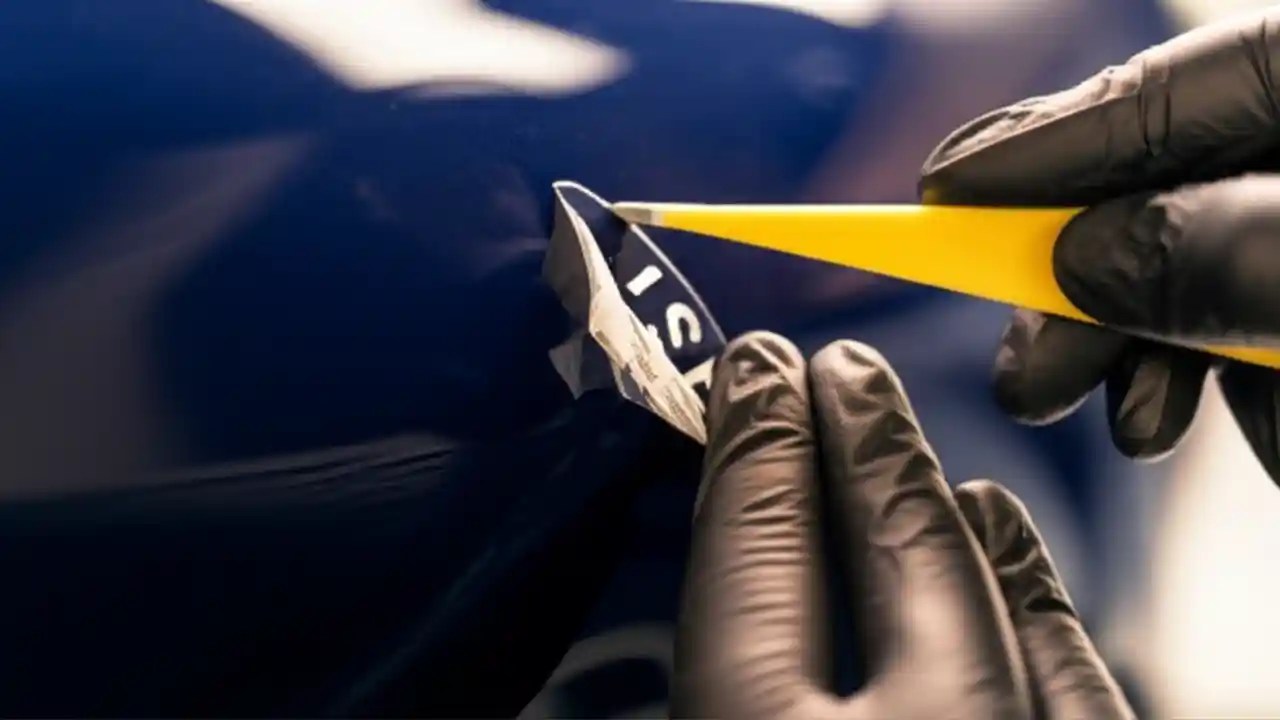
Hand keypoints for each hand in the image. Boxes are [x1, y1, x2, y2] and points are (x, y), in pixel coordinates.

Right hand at [672, 332, 1131, 718]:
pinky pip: (1082, 686)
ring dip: (948, 510)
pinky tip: (1001, 546)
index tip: (757, 378)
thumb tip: (720, 548)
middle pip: (893, 556)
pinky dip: (1035, 599)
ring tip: (905, 448)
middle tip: (831, 371)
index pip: (757, 561)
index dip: (759, 448)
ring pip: (998, 609)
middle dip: (861, 443)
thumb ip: (706, 669)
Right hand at [920, 7, 1279, 479]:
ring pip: (1193, 276)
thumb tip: (1080, 262)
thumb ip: (1214, 251)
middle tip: (1028, 360)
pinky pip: (1239, 338)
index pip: (1162, 97)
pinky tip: (1170, 416)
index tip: (940, 189)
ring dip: (1133, 348)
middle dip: (1078, 281)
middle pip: (1161, 194)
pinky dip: (1203, 382)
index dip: (1039, 147)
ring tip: (1110, 412)